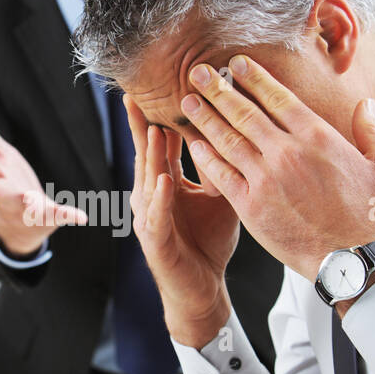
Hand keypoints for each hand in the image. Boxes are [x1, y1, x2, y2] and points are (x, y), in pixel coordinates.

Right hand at [0, 108, 86, 255]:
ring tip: (30, 199)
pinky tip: (81, 216)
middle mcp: (9, 195)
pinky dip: (69, 216)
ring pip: (26, 207)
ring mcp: (29, 208)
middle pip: (1, 191)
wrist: (21, 225)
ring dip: (27, 204)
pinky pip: (59, 216)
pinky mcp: (49, 216)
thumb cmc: (8, 183)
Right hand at [125, 96, 239, 347]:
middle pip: (146, 155)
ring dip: (152, 156)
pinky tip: (165, 181)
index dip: (159, 115)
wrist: (202, 288)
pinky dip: (160, 198)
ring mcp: (150, 218)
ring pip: (148, 180)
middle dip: (142, 126)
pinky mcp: (155, 242)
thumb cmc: (208, 241)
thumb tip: (237, 130)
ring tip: (156, 130)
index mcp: (166, 183)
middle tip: (137, 94)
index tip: (162, 85)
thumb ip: (221, 166)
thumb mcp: (219, 196)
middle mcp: (152, 196)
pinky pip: (156, 216)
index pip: (161, 143)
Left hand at [179, 57, 374, 279]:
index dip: (253, 78)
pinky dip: (206, 157)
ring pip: (228, 139)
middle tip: (196, 72)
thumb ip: (371, 130)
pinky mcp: (251, 205)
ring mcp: (266, 178)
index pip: (277, 97)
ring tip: (187, 101)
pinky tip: (194, 143)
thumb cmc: (367, 214)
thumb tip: (365, 102)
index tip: (235, 63)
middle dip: (218, 89)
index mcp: (317, 136)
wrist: (349, 258)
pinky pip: (222, 174)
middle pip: (245, 112)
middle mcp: (287, 152)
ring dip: (205, 118)